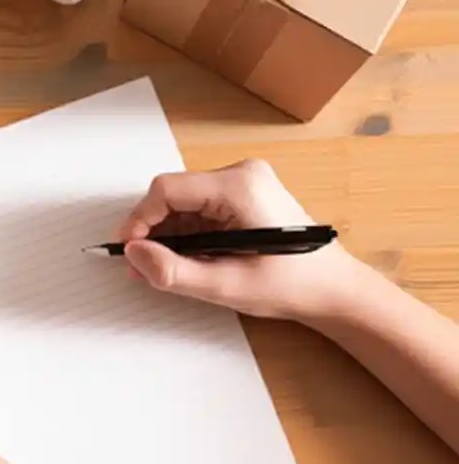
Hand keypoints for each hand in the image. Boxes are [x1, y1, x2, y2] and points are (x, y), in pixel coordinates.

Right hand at [117, 159, 360, 321]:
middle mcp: (241, 174)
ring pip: (184, 202)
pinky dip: (187, 234)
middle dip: (153, 230)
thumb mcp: (227, 286)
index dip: (140, 219)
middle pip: (174, 194)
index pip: (168, 189)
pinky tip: (187, 259)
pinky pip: (199, 208)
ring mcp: (244, 182)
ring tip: (164, 268)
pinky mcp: (243, 194)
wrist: (336, 289)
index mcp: (240, 187)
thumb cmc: (293, 285)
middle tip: (142, 265)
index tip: (128, 250)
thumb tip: (133, 255)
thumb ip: (174, 271)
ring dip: (169, 234)